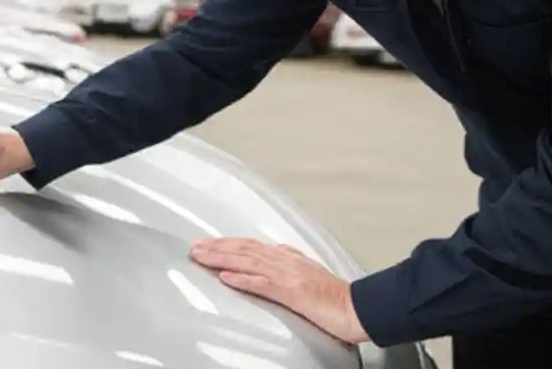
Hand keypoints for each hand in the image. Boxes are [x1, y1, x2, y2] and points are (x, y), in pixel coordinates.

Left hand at [190, 237, 368, 344]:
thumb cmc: (336, 296)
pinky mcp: (293, 293)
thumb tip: (277, 249)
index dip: (227, 243)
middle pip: (244, 250)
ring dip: (221, 259)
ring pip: (248, 262)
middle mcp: (285, 262)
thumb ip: (292, 259)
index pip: (251, 246)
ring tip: (201, 256)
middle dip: (217, 247)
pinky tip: (226, 277)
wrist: (359, 308)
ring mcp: (289, 276)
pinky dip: (243, 279)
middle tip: (193, 247)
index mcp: (288, 257)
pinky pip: (264, 284)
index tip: (206, 244)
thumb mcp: (310, 271)